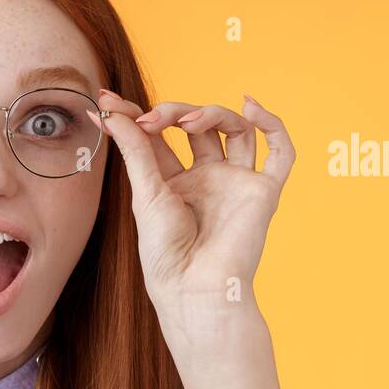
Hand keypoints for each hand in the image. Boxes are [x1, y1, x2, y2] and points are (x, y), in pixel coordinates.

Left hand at [87, 90, 293, 388]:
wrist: (195, 287)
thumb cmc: (166, 252)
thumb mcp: (145, 192)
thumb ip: (133, 147)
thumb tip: (107, 108)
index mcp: (173, 182)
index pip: (159, 136)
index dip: (136, 115)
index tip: (109, 101)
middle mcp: (206, 179)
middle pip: (198, 126)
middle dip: (173, 112)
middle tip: (151, 120)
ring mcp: (235, 182)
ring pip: (236, 129)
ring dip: (213, 113)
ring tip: (187, 120)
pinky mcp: (263, 191)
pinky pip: (280, 152)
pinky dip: (272, 124)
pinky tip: (251, 106)